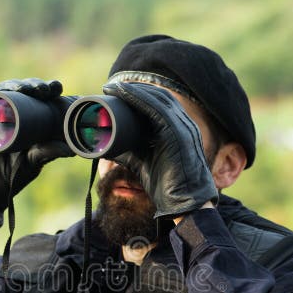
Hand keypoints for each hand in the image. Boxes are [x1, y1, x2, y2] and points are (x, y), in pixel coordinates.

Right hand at [0, 78, 73, 228]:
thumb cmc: (8, 174)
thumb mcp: (34, 160)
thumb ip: (50, 152)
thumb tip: (73, 150)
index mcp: (26, 118)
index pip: (39, 98)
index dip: (50, 90)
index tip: (59, 89)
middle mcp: (9, 110)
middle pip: (25, 90)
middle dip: (37, 86)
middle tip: (48, 90)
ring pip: (7, 90)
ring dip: (20, 85)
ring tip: (33, 90)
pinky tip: (9, 90)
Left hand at [102, 81, 217, 218]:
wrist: (185, 204)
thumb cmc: (166, 187)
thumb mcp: (143, 162)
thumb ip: (130, 151)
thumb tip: (107, 144)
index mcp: (179, 128)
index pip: (159, 103)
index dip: (138, 95)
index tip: (117, 93)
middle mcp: (183, 124)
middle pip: (158, 97)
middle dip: (133, 90)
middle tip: (111, 88)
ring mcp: (182, 127)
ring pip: (156, 99)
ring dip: (133, 91)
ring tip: (113, 88)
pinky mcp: (178, 133)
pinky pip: (157, 108)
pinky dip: (139, 99)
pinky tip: (125, 94)